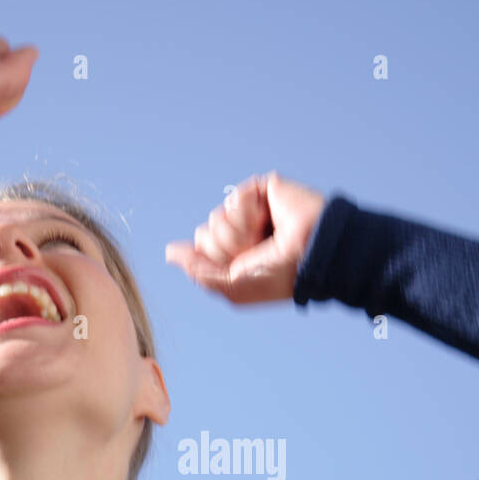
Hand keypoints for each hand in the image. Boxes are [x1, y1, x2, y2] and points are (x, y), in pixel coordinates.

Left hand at [164, 171, 325, 303]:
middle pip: (204, 235)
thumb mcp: (233, 288)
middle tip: (255, 252)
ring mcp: (249, 212)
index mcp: (235, 257)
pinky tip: (267, 219)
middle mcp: (240, 234)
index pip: (201, 252)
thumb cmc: (279, 277)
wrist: (309, 254)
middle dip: (226, 249)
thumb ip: (198, 270)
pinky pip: (233, 200)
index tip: (239, 269)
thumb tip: (170, 252)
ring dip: (240, 234)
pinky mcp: (259, 191)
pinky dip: (248, 215)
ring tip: (265, 237)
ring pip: (215, 219)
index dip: (212, 262)